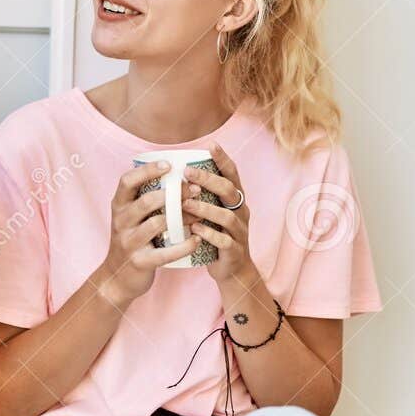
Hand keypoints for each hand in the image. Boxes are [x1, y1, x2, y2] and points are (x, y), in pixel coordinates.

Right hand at [94, 162, 199, 306]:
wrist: (118, 277)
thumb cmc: (132, 240)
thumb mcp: (130, 217)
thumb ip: (144, 198)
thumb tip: (174, 174)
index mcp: (118, 206)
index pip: (127, 181)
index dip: (147, 170)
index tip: (169, 164)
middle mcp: (120, 221)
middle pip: (146, 201)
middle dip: (173, 193)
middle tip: (194, 189)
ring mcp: (129, 242)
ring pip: (157, 223)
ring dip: (182, 217)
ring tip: (200, 214)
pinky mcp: (140, 261)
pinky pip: (165, 253)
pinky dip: (184, 246)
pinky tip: (197, 240)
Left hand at [182, 141, 256, 288]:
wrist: (232, 270)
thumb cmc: (215, 235)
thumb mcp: (211, 212)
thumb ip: (200, 194)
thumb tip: (174, 172)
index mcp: (234, 200)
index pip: (232, 174)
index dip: (223, 159)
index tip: (210, 145)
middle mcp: (240, 212)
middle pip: (229, 190)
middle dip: (209, 179)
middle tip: (188, 172)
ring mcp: (240, 232)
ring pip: (227, 216)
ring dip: (206, 208)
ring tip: (186, 203)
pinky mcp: (235, 251)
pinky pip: (224, 241)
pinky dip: (210, 234)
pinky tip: (195, 229)